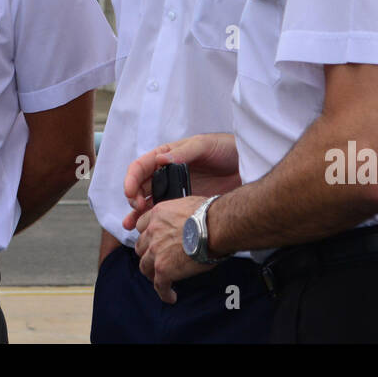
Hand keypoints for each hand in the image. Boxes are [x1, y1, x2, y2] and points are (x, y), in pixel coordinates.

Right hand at [121, 132, 240, 230]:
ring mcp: (175, 190)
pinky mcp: (184, 204)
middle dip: (133, 198)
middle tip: (137, 209)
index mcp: (167, 156)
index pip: (141, 167)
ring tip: (131, 225)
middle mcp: (167, 173)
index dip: (131, 179)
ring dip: (137, 213)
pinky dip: (153, 221)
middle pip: (140, 187)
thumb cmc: (226, 149)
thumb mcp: (204, 145)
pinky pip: (164, 214)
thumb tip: (161, 160)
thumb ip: (184, 152)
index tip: (131, 192)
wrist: (246, 166)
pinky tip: (146, 230)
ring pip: (148, 202)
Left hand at [134, 195, 210, 303]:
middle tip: (156, 260)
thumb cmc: (208, 215)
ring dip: (151, 273)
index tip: (151, 241)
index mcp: (158, 214)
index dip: (147, 235)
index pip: (141, 225)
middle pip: (140, 247)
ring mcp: (156, 251)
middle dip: (147, 254)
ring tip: (160, 279)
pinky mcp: (163, 269)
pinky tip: (171, 296)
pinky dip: (164, 292)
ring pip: (144, 266)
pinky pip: (159, 285)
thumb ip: (177, 214)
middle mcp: (152, 232)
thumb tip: (186, 221)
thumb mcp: (185, 204)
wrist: (214, 227)